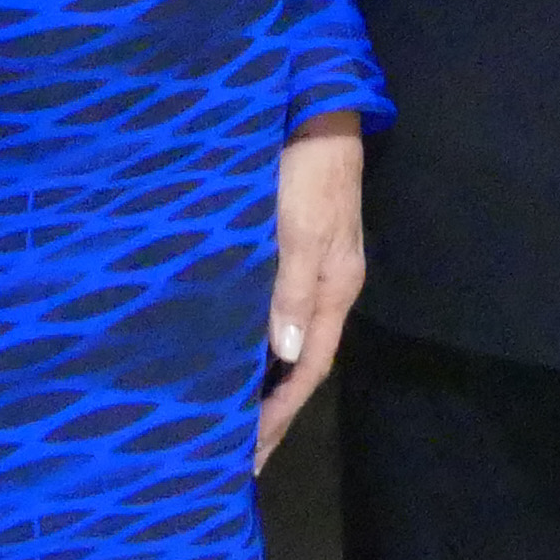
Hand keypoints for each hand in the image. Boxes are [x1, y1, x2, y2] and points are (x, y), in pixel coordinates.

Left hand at [258, 113, 366, 469]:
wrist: (313, 107)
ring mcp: (309, 266)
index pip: (308, 367)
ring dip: (260, 378)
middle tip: (233, 453)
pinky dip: (253, 340)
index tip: (248, 453)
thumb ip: (291, 288)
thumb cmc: (306, 168)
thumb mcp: (302, 228)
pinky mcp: (290, 246)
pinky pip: (273, 310)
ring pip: (285, 339)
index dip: (280, 412)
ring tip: (225, 415)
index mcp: (334, 288)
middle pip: (299, 362)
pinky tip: (228, 349)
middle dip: (271, 409)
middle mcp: (325, 285)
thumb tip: (283, 353)